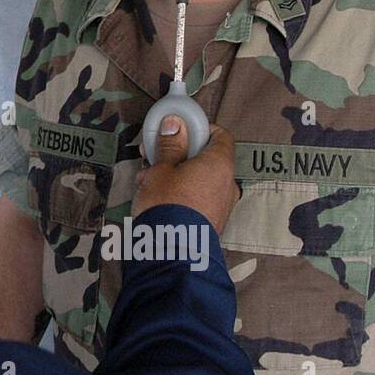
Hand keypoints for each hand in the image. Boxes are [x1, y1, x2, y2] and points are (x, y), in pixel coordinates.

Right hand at [133, 117, 240, 234]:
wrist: (171, 252)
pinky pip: (199, 199)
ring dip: (176, 176)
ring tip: (147, 182)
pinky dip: (182, 194)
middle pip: (207, 159)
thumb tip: (175, 123)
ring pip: (200, 180)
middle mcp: (228, 184)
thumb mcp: (161, 169)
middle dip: (179, 156)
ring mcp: (223, 206)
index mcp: (219, 164)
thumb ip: (170, 145)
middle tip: (154, 159)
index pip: (221, 135)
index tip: (179, 132)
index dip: (201, 129)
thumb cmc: (166, 202)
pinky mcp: (213, 223)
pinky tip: (157, 199)